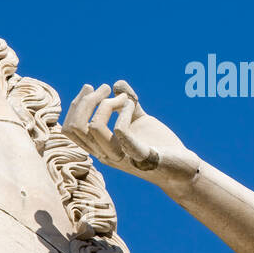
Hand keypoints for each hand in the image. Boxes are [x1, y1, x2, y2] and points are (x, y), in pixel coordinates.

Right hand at [62, 80, 198, 189]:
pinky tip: (135, 106)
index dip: (75, 105)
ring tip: (125, 97)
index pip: (70, 129)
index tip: (91, 88)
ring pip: (94, 127)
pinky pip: (121, 132)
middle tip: (106, 88)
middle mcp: (106, 155)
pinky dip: (125, 111)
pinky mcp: (141, 157)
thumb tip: (117, 83)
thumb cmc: (158, 145)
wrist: (183, 169)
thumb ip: (128, 101)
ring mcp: (122, 158)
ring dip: (107, 103)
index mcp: (101, 147)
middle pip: (77, 127)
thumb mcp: (140, 120)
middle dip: (87, 101)